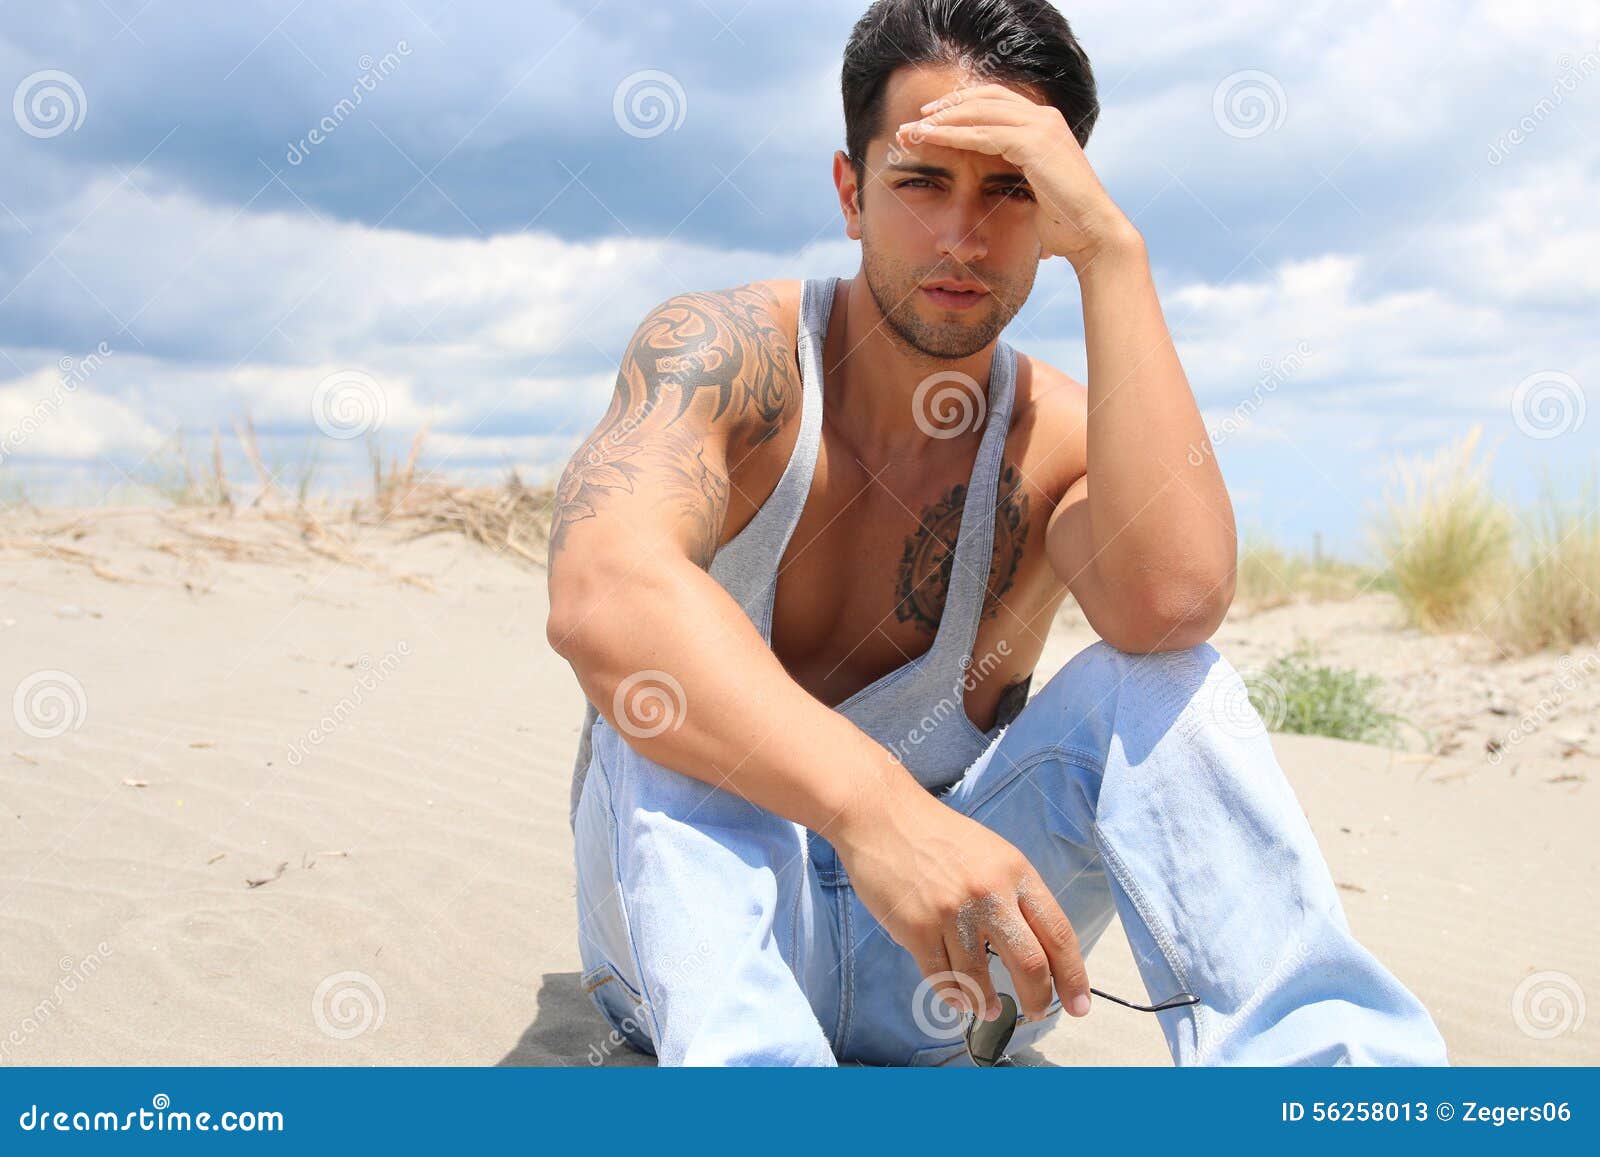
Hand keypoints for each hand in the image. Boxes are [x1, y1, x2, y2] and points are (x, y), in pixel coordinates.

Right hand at [832, 771, 1089, 1023]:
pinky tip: (961, 1001)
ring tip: (988, 1007)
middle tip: (1035, 1012)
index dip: (1073, 976)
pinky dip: (955, 996)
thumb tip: (1038, 947)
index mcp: (1016, 873)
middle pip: (1029, 964)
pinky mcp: (916, 928)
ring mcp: (951, 913)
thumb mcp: (993, 853)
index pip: (1058, 933)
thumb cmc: (938, 835)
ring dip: (988, 1002)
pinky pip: (942, 977)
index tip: (1078, 1005)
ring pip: (981, 978)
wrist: (881, 814)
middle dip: (1038, 999)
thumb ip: (1015, 895)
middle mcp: (989, 894)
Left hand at [893, 82, 1138, 271]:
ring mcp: (1041, 127)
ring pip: (979, 112)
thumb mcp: (1035, 191)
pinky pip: (983, 134)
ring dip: (942, 119)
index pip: (995, 101)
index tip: (932, 118)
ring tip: (913, 129)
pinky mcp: (1034, 144)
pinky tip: (930, 139)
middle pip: (984, 98)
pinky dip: (953, 134)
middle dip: (946, 107)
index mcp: (1044, 125)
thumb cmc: (1065, 222)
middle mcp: (1044, 117)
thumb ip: (1018, 177)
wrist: (1093, 234)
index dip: (962, 105)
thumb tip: (1001, 191)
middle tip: (915, 119)